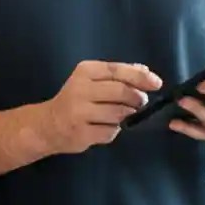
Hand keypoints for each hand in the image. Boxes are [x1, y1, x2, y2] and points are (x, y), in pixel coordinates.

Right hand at [37, 61, 161, 154]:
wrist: (48, 125)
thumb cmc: (76, 99)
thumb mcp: (92, 80)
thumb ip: (118, 74)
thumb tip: (145, 70)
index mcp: (85, 71)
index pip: (117, 70)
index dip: (140, 77)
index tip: (156, 83)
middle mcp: (80, 89)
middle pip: (121, 92)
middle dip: (137, 98)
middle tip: (141, 103)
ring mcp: (79, 112)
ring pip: (118, 113)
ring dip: (127, 116)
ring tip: (122, 115)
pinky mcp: (81, 133)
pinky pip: (110, 132)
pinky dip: (114, 131)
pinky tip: (106, 127)